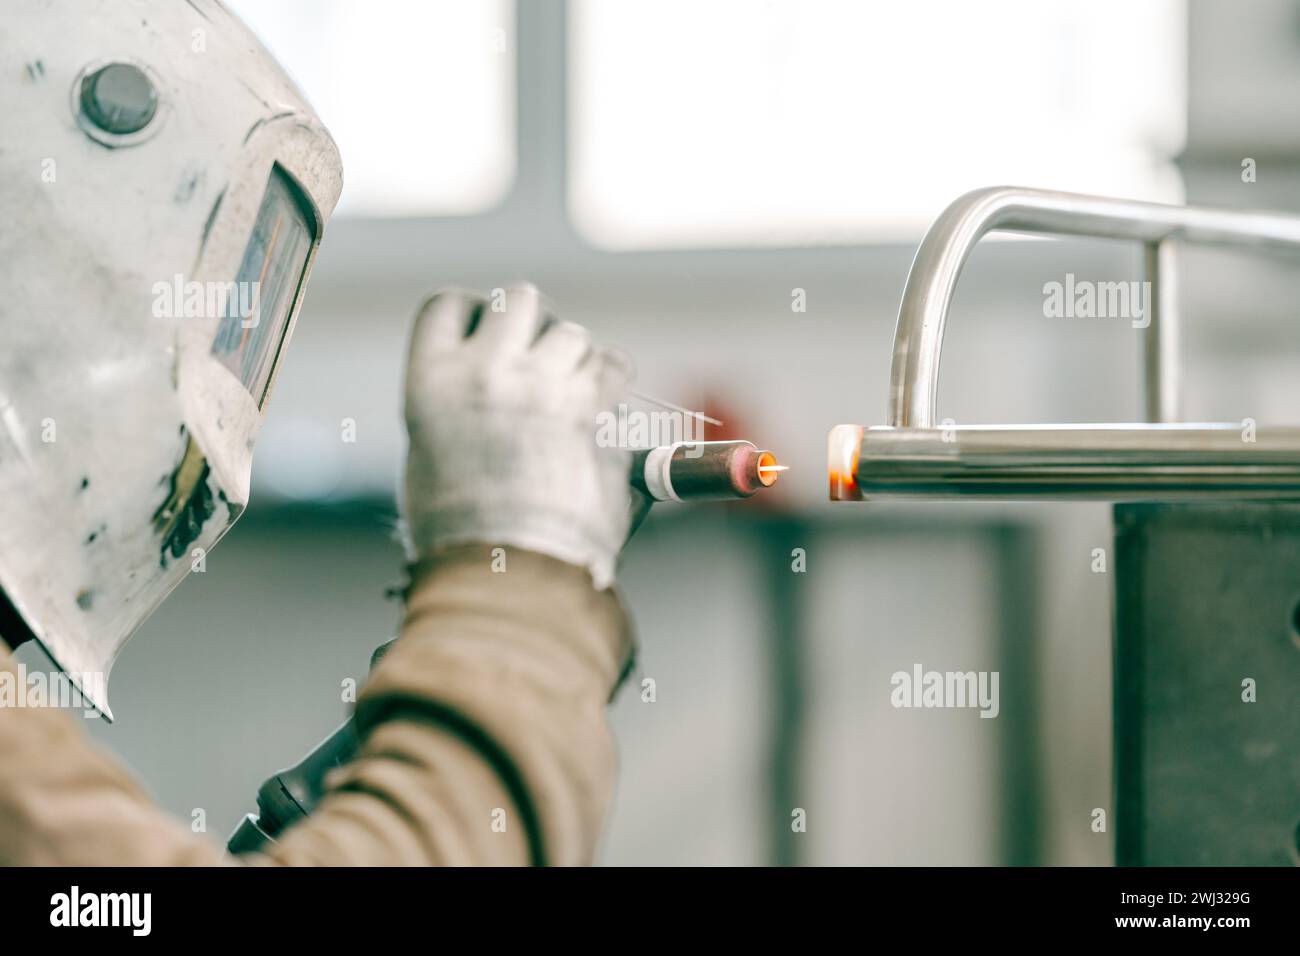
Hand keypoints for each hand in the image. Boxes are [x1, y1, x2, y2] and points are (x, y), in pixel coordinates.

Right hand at [402, 285, 643, 588]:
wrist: (513, 579)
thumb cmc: (468, 537)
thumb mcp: (433, 458)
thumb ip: (463, 404)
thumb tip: (501, 380)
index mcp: (433, 382)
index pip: (451, 305)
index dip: (476, 313)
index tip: (491, 333)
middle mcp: (488, 371)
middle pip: (520, 299)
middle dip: (535, 325)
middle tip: (541, 362)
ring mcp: (546, 386)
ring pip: (573, 334)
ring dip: (577, 360)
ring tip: (571, 404)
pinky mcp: (596, 409)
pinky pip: (614, 365)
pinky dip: (611, 382)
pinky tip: (601, 412)